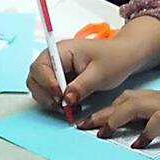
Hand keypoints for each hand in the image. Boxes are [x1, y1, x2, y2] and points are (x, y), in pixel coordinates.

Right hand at [27, 17, 159, 117]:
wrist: (124, 57)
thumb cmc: (114, 58)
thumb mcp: (100, 74)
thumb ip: (81, 86)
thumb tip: (66, 99)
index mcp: (62, 50)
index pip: (41, 66)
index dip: (47, 83)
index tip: (60, 97)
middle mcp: (54, 58)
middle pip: (35, 78)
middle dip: (45, 94)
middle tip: (62, 107)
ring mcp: (56, 69)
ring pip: (39, 87)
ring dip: (49, 100)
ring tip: (68, 108)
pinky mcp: (60, 79)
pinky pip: (49, 92)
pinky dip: (56, 101)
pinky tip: (70, 106)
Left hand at [81, 79, 159, 146]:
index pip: (129, 99)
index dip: (109, 108)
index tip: (94, 119)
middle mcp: (159, 98)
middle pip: (122, 102)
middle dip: (101, 114)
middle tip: (82, 126)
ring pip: (131, 108)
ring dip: (114, 120)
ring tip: (101, 134)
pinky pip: (154, 124)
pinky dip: (143, 134)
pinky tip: (137, 145)